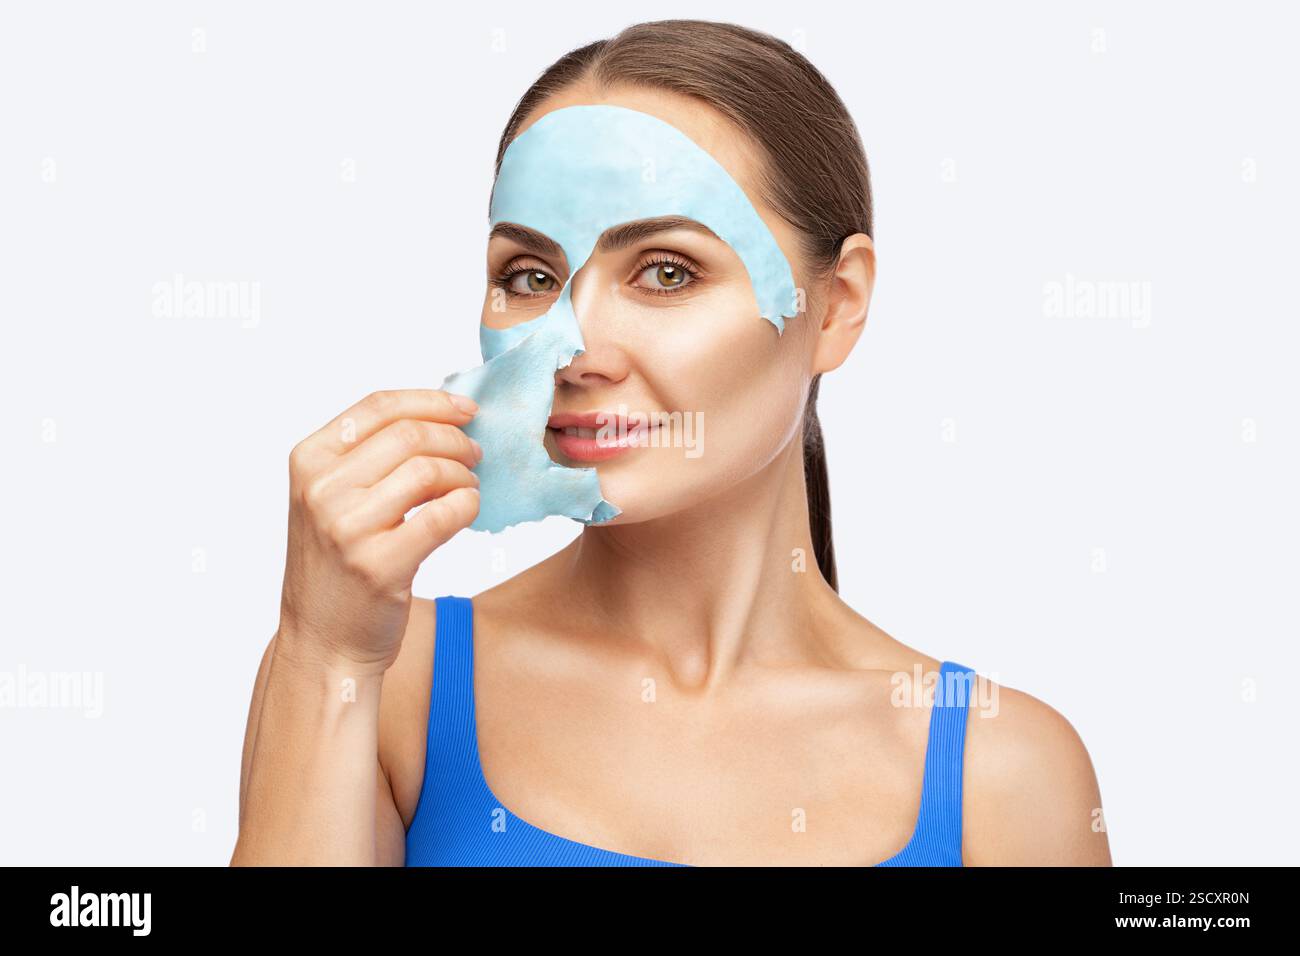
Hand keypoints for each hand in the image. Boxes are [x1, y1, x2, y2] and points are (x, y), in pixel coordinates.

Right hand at [276, 388, 480, 671]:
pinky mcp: (381, 565)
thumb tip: (441, 414)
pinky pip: (445, 515)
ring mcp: (348, 528)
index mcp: (307, 461)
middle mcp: (322, 490)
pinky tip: (466, 511)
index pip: (378, 406)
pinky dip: (468, 506)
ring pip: (430, 471)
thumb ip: (367, 456)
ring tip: (468, 488)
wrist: (322, 641)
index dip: (431, 401)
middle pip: (410, 434)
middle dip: (455, 440)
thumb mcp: (330, 499)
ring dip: (464, 476)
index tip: (465, 410)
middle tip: (474, 455)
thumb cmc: (336, 565)